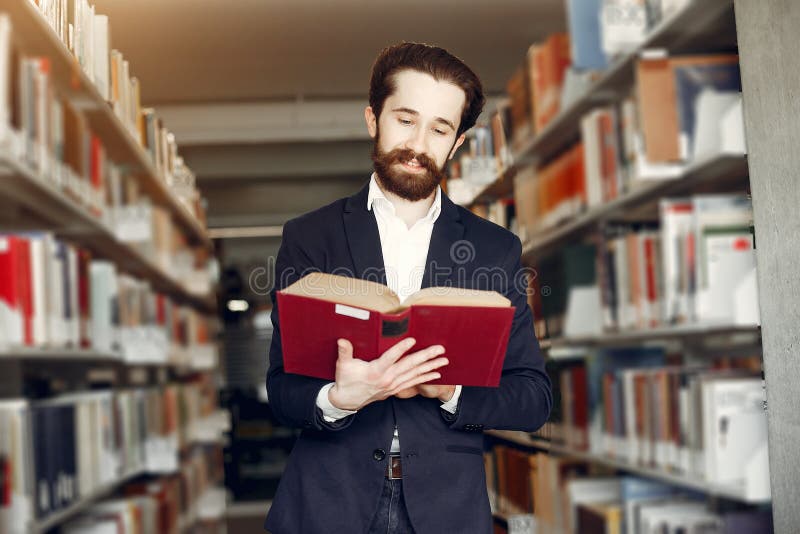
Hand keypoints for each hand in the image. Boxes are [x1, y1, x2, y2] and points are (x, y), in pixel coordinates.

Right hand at [328, 337, 447, 410]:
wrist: (347, 401)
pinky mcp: (395, 389)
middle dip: (426, 356)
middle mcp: (387, 379)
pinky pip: (413, 383)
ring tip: (444, 360)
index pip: (391, 358)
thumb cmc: (345, 381)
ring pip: (415, 374)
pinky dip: (425, 378)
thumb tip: (342, 340)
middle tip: (439, 349)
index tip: (412, 340)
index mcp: (375, 371)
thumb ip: (345, 352)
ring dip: (430, 367)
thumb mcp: (344, 366)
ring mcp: (393, 385)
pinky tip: (436, 374)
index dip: (401, 349)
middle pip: (409, 366)